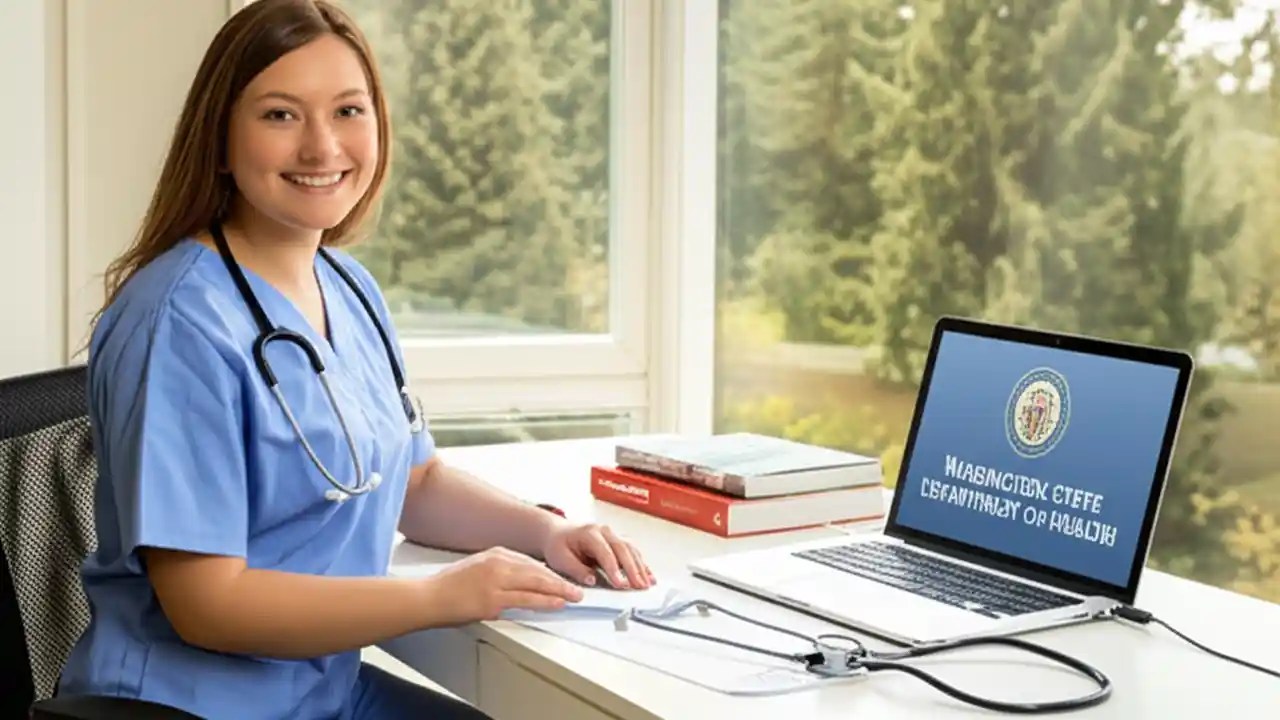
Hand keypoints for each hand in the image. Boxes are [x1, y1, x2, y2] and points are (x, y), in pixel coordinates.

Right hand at [423, 547, 583, 624]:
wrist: (428, 598)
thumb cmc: (448, 587)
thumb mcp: (476, 569)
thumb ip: (498, 573)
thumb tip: (519, 583)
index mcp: (494, 554)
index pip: (529, 562)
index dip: (548, 572)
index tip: (561, 580)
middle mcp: (498, 563)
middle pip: (537, 571)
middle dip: (559, 581)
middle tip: (577, 588)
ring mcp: (496, 581)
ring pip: (536, 584)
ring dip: (559, 591)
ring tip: (574, 596)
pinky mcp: (493, 599)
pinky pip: (526, 599)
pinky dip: (545, 601)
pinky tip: (557, 603)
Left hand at [541, 522, 655, 589]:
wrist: (558, 533)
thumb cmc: (559, 545)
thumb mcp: (560, 559)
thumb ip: (576, 570)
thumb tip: (592, 580)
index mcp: (589, 533)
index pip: (605, 552)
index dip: (614, 569)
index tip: (620, 584)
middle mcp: (604, 531)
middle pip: (622, 549)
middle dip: (632, 569)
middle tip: (639, 586)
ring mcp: (613, 535)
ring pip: (631, 550)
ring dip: (640, 567)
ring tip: (646, 584)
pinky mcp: (617, 542)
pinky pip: (633, 552)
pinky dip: (641, 565)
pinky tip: (648, 576)